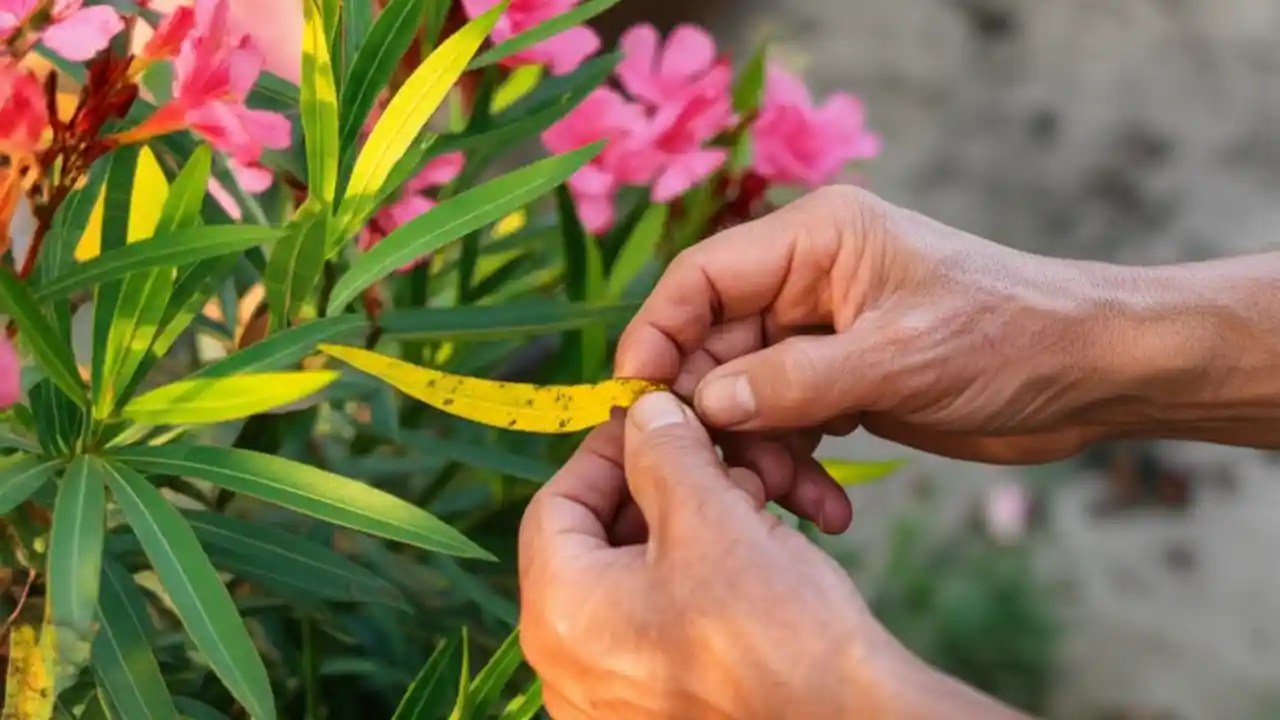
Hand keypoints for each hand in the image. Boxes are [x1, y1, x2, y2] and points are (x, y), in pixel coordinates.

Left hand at [519, 392, 1026, 718]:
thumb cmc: (778, 636)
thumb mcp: (712, 517)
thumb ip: (663, 452)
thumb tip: (644, 415)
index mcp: (560, 615)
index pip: (557, 504)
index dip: (609, 451)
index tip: (657, 422)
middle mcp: (568, 667)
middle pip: (596, 544)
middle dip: (659, 489)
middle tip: (715, 462)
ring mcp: (610, 700)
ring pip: (634, 582)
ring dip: (687, 529)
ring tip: (748, 506)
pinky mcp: (657, 714)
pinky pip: (659, 627)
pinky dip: (697, 581)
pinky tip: (752, 557)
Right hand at [616, 186, 1161, 464]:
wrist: (1089, 374)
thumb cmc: (1008, 337)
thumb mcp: (898, 357)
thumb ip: (794, 381)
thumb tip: (702, 403)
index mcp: (813, 239)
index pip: (701, 277)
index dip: (658, 335)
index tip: (634, 400)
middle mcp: (805, 281)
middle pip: (713, 344)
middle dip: (713, 413)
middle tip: (719, 476)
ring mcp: (819, 335)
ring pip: (743, 394)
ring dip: (757, 451)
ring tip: (791, 497)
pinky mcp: (839, 382)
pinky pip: (784, 424)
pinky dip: (794, 465)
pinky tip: (825, 505)